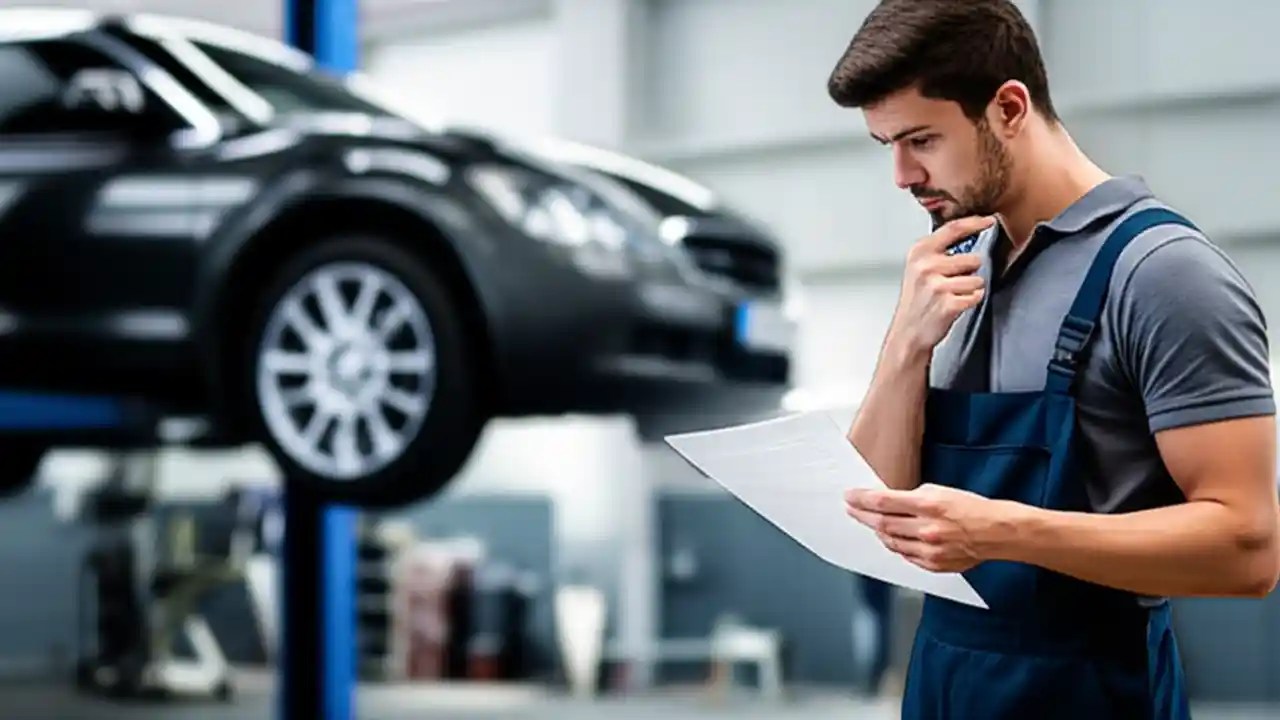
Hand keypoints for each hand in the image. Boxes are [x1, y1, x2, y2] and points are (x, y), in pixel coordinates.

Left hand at [844, 483, 1011, 572]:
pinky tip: (891, 538)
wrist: (996, 533)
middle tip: (852, 509)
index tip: (850, 496)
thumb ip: (913, 498)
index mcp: (929, 506)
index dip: (862, 499)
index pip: (884, 502)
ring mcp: (929, 550)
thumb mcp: (941, 491)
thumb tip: (891, 502)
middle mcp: (926, 529)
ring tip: (870, 523)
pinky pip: (905, 555)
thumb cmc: (972, 509)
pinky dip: (895, 546)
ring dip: (877, 531)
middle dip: (862, 515)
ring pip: (891, 542)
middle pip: (882, 523)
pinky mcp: (933, 564)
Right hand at [889, 216, 995, 356]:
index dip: (975, 223)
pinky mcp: (948, 303)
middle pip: (972, 258)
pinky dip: (970, 302)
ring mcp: (937, 285)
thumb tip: (969, 235)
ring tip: (952, 296)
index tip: (990, 221)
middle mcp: (926, 266)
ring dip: (970, 289)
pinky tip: (954, 305)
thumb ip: (939, 251)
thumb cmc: (917, 301)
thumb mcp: (919, 268)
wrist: (908, 332)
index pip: (953, 229)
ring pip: (977, 279)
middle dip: (970, 272)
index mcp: (919, 252)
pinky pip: (976, 295)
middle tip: (952, 283)